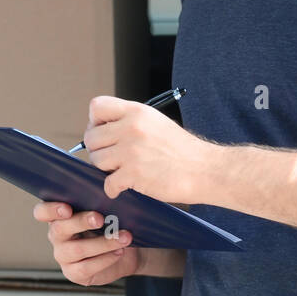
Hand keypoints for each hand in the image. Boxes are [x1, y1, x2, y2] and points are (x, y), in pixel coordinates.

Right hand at [33, 201, 141, 285]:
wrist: (126, 252)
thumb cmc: (111, 225)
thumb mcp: (103, 210)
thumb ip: (97, 199)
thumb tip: (107, 185)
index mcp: (59, 216)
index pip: (42, 212)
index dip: (51, 210)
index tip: (67, 209)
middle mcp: (57, 236)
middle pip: (59, 229)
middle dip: (81, 222)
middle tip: (101, 219)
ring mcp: (63, 256)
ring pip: (77, 249)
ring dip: (103, 242)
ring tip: (124, 237)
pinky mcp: (74, 273)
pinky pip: (86, 267)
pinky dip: (105, 259)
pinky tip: (119, 252)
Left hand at [83, 95, 215, 204]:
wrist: (205, 169)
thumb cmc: (183, 149)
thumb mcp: (156, 122)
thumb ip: (130, 121)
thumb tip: (103, 129)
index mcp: (136, 112)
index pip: (96, 107)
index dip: (95, 122)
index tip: (104, 133)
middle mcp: (131, 128)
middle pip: (91, 137)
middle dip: (98, 149)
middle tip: (112, 157)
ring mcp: (131, 151)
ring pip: (96, 160)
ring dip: (106, 169)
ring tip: (122, 170)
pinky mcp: (133, 174)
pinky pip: (108, 183)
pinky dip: (114, 188)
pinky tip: (124, 186)